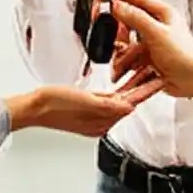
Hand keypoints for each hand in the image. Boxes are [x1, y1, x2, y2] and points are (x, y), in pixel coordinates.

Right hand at [6, 82, 161, 137]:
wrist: (33, 108)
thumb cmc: (52, 104)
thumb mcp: (82, 101)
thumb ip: (107, 104)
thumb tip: (128, 105)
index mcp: (102, 122)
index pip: (131, 103)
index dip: (146, 90)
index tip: (159, 79)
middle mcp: (101, 122)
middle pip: (129, 101)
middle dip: (143, 85)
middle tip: (157, 71)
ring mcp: (95, 117)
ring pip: (121, 99)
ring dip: (133, 85)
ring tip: (145, 70)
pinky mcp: (88, 110)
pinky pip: (110, 99)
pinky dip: (119, 89)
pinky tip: (123, 80)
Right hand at [106, 0, 192, 99]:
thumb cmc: (184, 55)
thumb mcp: (157, 32)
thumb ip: (136, 18)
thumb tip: (118, 6)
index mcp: (162, 14)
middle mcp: (157, 27)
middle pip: (129, 24)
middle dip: (118, 34)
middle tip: (112, 38)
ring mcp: (152, 43)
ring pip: (128, 45)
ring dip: (121, 56)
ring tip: (118, 65)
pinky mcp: (150, 59)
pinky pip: (131, 60)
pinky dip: (126, 67)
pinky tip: (122, 73)